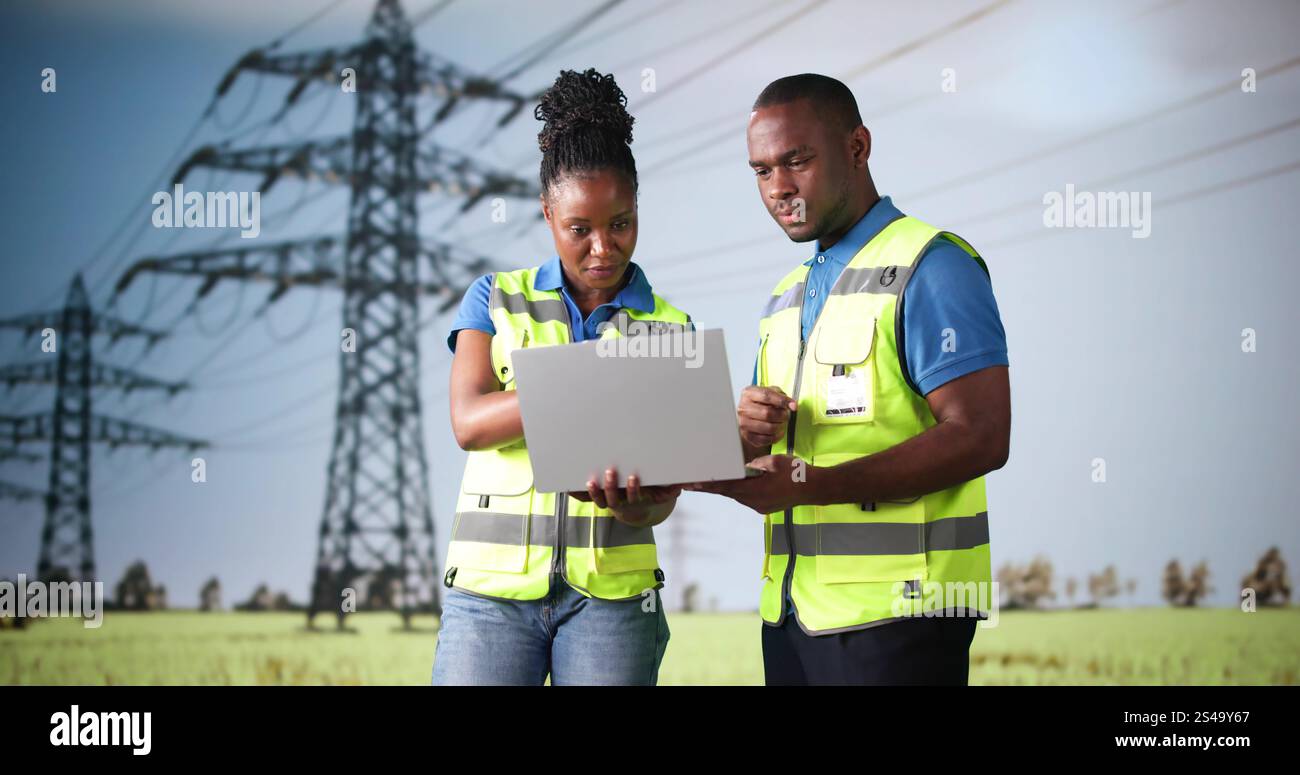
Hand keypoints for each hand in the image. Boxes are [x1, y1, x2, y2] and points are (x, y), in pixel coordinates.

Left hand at [568, 467, 680, 526]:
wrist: (634, 509)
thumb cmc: (648, 495)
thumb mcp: (660, 492)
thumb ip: (670, 489)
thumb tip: (682, 485)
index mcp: (635, 499)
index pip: (634, 496)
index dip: (633, 489)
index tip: (634, 478)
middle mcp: (620, 502)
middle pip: (613, 499)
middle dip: (611, 486)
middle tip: (611, 471)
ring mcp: (608, 501)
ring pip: (599, 500)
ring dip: (594, 491)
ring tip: (591, 480)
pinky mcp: (598, 498)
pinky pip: (585, 499)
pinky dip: (577, 495)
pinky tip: (568, 487)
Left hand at [684, 454, 807, 513]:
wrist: (815, 488)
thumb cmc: (796, 473)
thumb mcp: (774, 461)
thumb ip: (755, 465)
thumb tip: (743, 467)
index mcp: (755, 490)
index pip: (725, 487)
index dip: (708, 485)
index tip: (692, 484)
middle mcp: (755, 502)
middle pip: (729, 493)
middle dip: (713, 486)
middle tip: (694, 482)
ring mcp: (760, 507)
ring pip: (739, 496)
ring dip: (729, 488)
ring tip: (715, 479)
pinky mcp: (765, 508)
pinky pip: (748, 498)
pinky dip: (741, 491)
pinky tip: (739, 483)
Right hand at [738, 386, 796, 447]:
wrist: (751, 415)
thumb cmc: (762, 403)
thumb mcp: (771, 392)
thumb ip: (781, 396)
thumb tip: (793, 405)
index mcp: (748, 394)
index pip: (766, 396)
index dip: (782, 401)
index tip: (793, 406)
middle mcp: (743, 408)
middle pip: (767, 413)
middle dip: (782, 415)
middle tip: (786, 415)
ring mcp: (744, 423)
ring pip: (768, 428)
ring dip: (780, 426)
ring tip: (782, 423)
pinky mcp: (747, 436)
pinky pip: (766, 439)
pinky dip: (776, 437)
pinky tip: (778, 431)